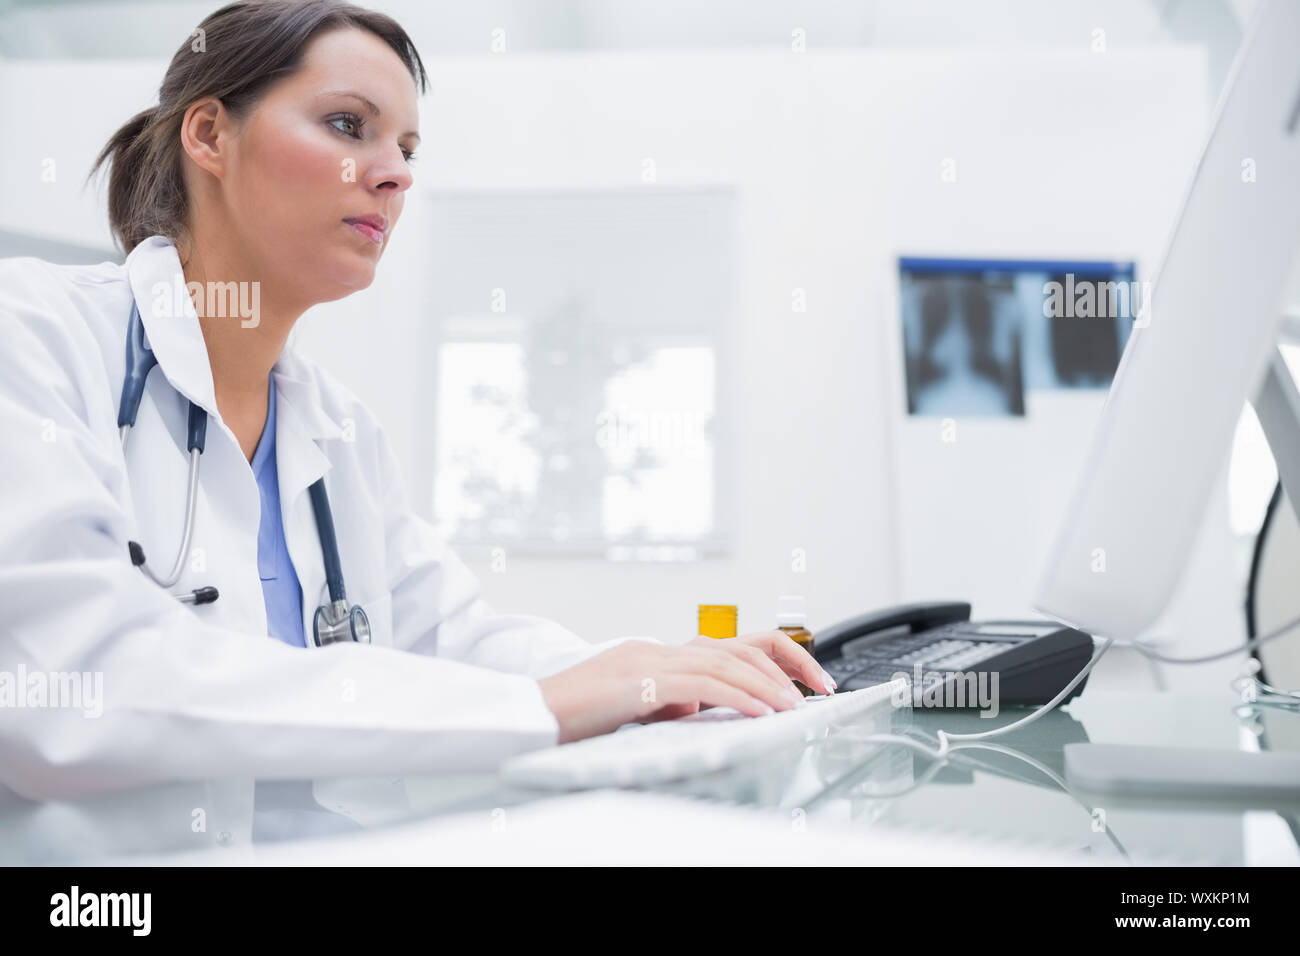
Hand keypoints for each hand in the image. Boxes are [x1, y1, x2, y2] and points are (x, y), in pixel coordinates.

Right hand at [537, 632, 836, 743]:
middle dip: (789, 664)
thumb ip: (672, 702)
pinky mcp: (641, 681)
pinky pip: (701, 685)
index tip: (807, 681)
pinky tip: (758, 711)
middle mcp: (663, 649)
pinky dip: (736, 697)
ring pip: (726, 661)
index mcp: (664, 654)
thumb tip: (703, 708)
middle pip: (741, 644)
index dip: (776, 657)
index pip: (734, 644)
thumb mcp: (638, 707)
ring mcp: (652, 660)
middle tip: (822, 687)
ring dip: (768, 683)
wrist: (533, 713)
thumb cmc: (578, 714)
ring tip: (795, 704)